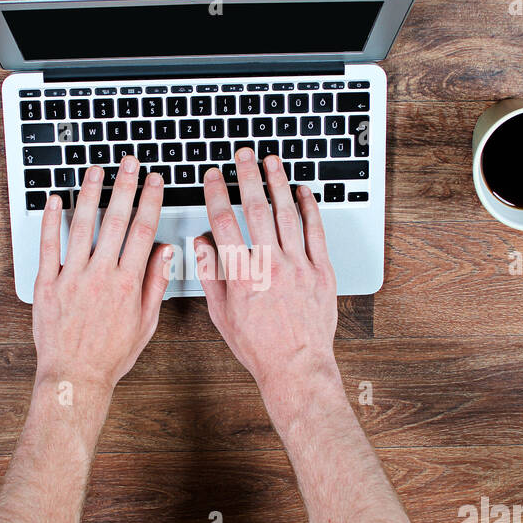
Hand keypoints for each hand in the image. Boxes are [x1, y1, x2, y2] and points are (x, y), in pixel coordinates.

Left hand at [32, 156, 172, 393]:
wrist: (75, 377)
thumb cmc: (111, 355)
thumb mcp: (145, 323)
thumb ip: (155, 284)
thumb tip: (164, 252)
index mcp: (127, 283)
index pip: (143, 231)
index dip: (150, 201)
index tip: (154, 181)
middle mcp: (100, 275)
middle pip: (116, 220)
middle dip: (125, 186)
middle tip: (129, 163)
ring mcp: (72, 277)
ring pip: (82, 225)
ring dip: (90, 193)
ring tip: (95, 170)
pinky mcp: (48, 284)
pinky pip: (48, 245)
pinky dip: (51, 220)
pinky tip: (56, 200)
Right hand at [197, 147, 339, 408]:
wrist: (296, 367)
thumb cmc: (258, 346)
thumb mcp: (221, 313)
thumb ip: (211, 274)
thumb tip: (201, 242)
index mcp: (242, 276)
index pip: (224, 223)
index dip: (216, 194)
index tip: (213, 176)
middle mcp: (270, 266)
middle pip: (256, 210)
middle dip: (247, 177)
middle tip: (243, 155)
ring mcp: (299, 267)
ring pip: (287, 214)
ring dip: (278, 184)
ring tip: (271, 162)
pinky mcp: (321, 271)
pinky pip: (316, 232)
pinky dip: (310, 208)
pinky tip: (303, 191)